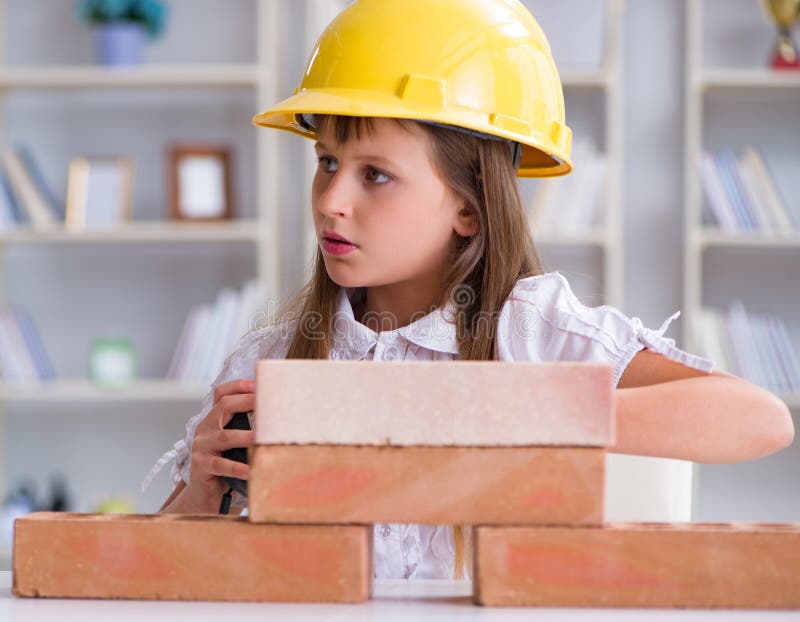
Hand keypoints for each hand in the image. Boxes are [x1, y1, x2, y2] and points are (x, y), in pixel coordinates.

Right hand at [182, 378, 255, 512]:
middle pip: (223, 406)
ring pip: (226, 436)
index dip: (238, 386)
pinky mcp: (201, 466)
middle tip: (266, 404)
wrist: (203, 495)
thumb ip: (246, 429)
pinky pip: (221, 465)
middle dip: (246, 401)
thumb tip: (279, 418)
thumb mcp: (233, 443)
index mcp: (213, 419)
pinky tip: (250, 471)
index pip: (221, 393)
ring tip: (263, 438)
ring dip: (247, 436)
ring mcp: (201, 447)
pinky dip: (237, 467)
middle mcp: (205, 429)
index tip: (258, 384)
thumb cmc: (225, 465)